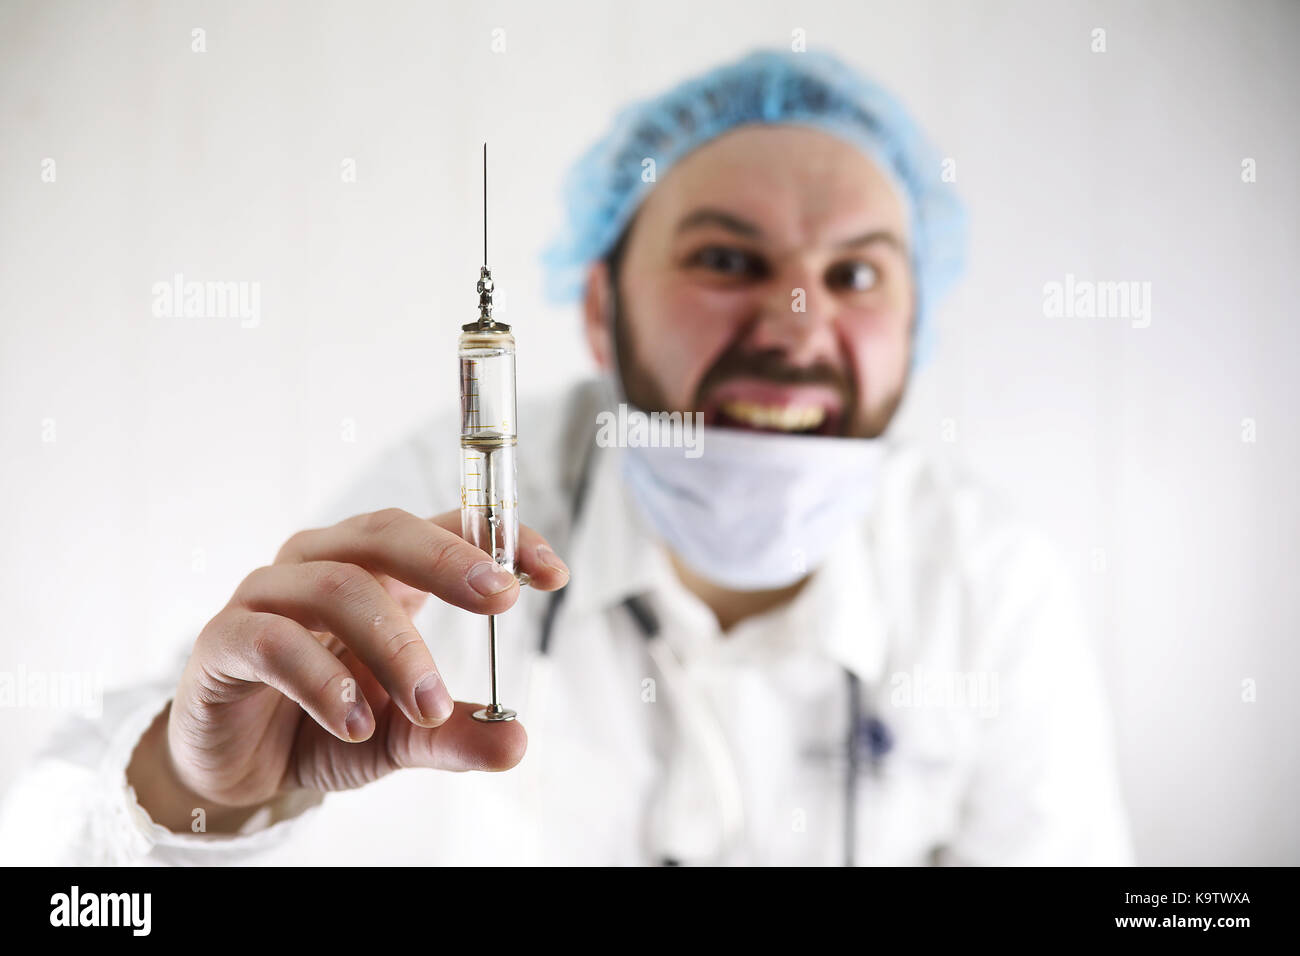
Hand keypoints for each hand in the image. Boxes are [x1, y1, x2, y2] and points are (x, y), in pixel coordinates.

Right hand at [128, 508, 568, 832]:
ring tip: (429, 705)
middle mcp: (322, 563)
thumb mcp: (403, 734)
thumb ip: (453, 734)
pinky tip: (355, 723)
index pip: (443, 527)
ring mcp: (269, 595)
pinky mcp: (224, 640)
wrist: (242, 765)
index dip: (498, 538)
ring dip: (395, 646)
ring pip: (338, 588)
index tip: (553, 572)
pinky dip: (324, 681)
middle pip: (386, 533)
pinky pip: (275, 642)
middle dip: (449, 562)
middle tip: (499, 601)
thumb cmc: (326, 723)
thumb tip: (516, 741)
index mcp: (378, 569)